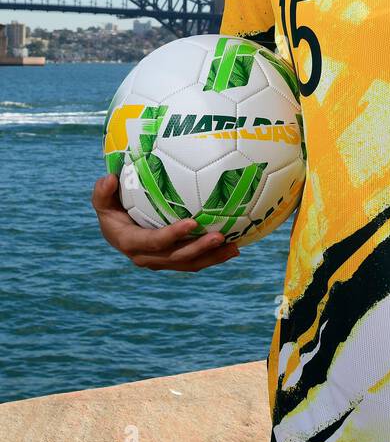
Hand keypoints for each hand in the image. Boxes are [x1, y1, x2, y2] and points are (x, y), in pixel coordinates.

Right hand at [92, 172, 240, 270]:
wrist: (115, 228)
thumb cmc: (111, 208)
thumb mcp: (102, 200)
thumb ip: (102, 191)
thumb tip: (108, 178)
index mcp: (130, 243)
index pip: (153, 242)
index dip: (172, 235)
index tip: (192, 223)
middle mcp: (146, 257)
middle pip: (176, 257)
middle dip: (199, 250)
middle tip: (220, 236)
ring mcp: (161, 261)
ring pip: (188, 263)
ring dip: (212, 257)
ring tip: (234, 248)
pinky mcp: (172, 259)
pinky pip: (193, 260)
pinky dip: (213, 256)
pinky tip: (234, 246)